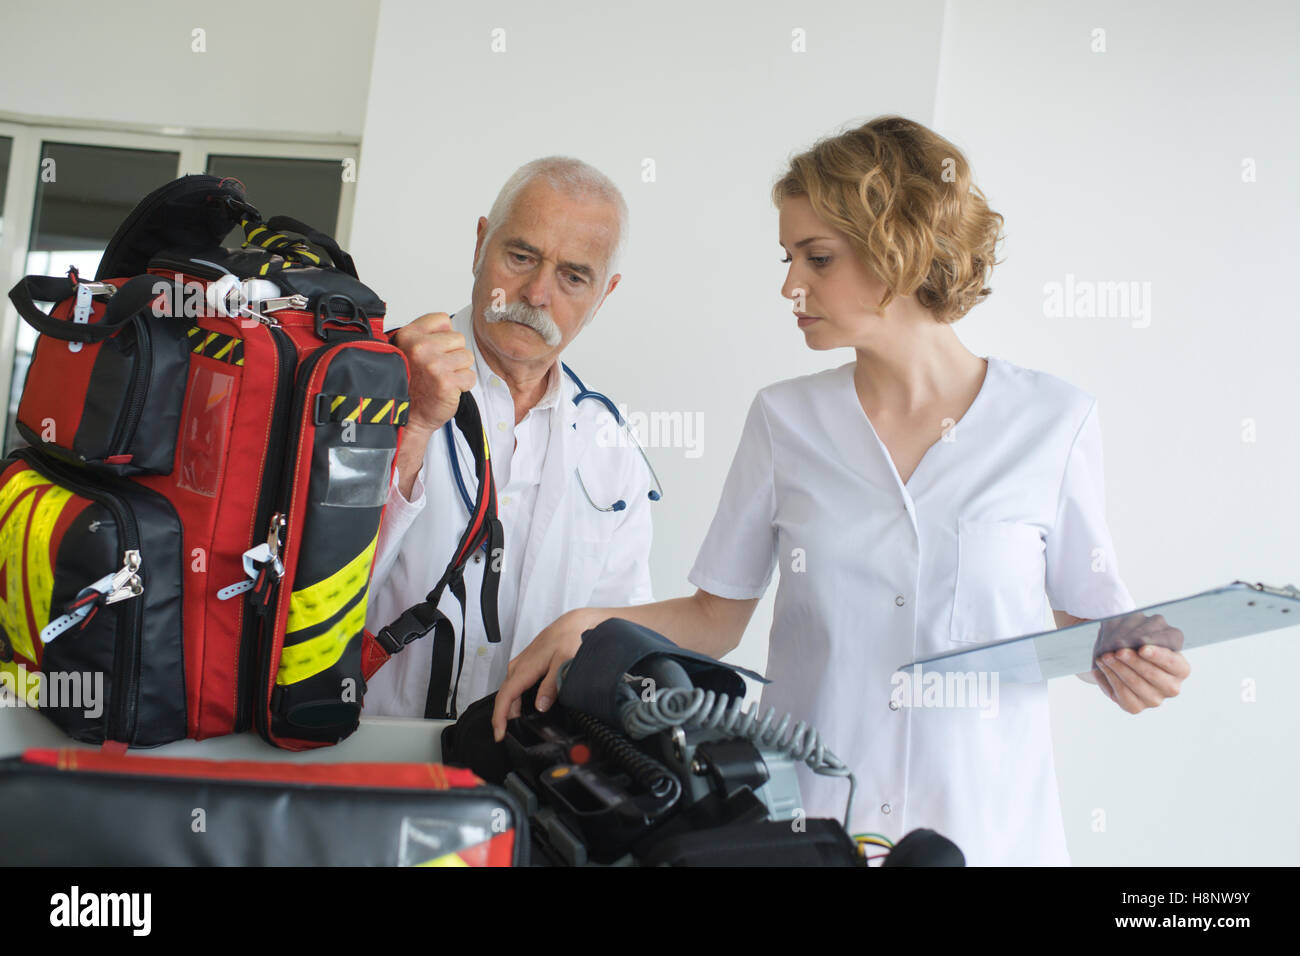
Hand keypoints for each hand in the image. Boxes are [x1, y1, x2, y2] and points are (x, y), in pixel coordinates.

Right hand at [391, 312, 474, 432]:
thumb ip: (426, 334)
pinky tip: (447, 389)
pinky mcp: (446, 382)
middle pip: (458, 338)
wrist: (408, 416)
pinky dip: (463, 385)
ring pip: (467, 357)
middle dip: (454, 354)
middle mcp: (420, 348)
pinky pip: (470, 376)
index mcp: (409, 336)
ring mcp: (433, 364)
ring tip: (442, 379)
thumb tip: (449, 326)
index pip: (442, 320)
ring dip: (459, 370)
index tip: (436, 350)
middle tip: (438, 369)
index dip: (444, 336)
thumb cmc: (411, 384)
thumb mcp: (408, 350)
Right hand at [491, 607, 602, 741]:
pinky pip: (515, 684)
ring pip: (510, 691)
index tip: (500, 733)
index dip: (499, 717)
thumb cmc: (569, 637)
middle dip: (503, 717)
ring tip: (515, 725)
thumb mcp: (564, 662)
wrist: (573, 623)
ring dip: (510, 708)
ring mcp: (521, 665)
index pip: (505, 696)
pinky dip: (515, 698)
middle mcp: (519, 666)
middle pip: (505, 696)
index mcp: (525, 667)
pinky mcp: (526, 664)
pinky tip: (523, 707)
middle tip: (507, 735)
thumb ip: (552, 684)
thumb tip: (541, 705)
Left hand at [1090, 613, 1189, 712]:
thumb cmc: (1138, 643)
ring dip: (1118, 668)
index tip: (1142, 648)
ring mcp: (1155, 699)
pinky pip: (1123, 695)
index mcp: (1180, 668)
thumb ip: (1145, 633)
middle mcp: (1172, 687)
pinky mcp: (1136, 707)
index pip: (1173, 663)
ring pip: (1136, 684)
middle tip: (1118, 650)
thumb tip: (1136, 638)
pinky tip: (1102, 666)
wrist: (1121, 657)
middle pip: (1152, 674)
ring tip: (1105, 656)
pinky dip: (1110, 678)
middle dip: (1133, 661)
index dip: (1158, 656)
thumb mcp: (1145, 633)